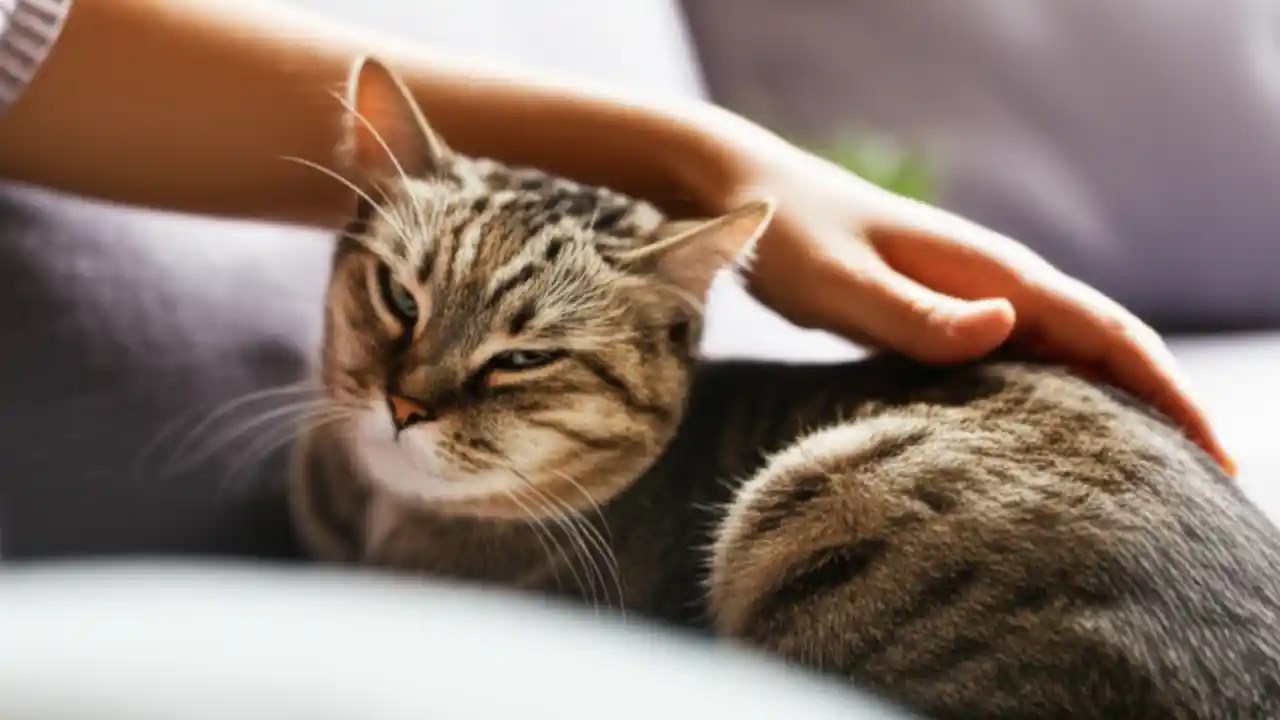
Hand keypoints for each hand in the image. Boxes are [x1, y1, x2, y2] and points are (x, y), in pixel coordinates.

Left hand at [709, 136, 1232, 473]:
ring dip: (1115, 405)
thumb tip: (1009, 327)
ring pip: (1066, 356)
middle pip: (1103, 346)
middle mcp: (996, 284)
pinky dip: (1055, 399)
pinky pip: (1019, 364)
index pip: (1103, 330)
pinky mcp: (944, 318)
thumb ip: (917, 314)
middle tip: (1208, 481)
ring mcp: (973, 300)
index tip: (1211, 451)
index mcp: (990, 272)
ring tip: (1154, 474)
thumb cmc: (793, 237)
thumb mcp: (843, 283)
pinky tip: (1059, 441)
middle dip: (1160, 405)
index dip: (1166, 388)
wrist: (753, 200)